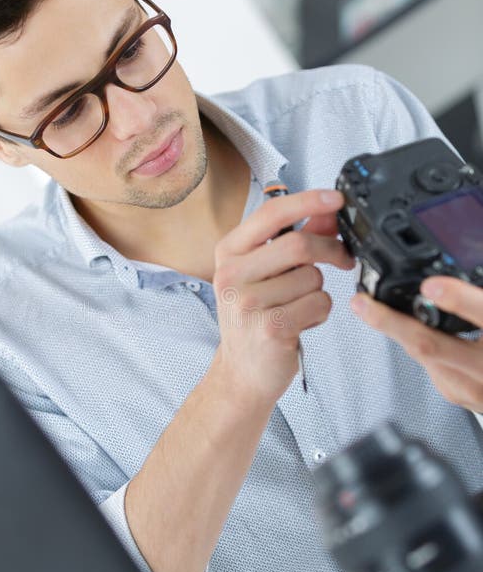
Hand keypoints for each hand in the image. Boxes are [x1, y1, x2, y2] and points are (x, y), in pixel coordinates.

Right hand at [213, 189, 354, 402]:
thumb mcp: (266, 273)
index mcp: (228, 253)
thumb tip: (327, 212)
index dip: (308, 201)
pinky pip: (318, 304)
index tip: (336, 199)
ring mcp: (248, 303)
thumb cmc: (253, 319)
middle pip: (298, 244)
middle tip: (343, 258)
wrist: (241, 372)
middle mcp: (232, 275)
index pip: (271, 213)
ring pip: (313, 277)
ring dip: (319, 291)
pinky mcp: (271, 328)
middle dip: (331, 249)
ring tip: (298, 306)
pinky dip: (319, 313)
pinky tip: (300, 323)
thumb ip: (294, 239)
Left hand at [351, 277, 482, 413]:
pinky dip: (417, 342)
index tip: (432, 286)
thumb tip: (454, 277)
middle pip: (433, 346)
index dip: (460, 301)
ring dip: (397, 330)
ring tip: (369, 306)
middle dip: (390, 322)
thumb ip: (478, 301)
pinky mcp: (462, 396)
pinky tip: (403, 326)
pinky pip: (432, 364)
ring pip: (425, 356)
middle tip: (361, 303)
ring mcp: (473, 390)